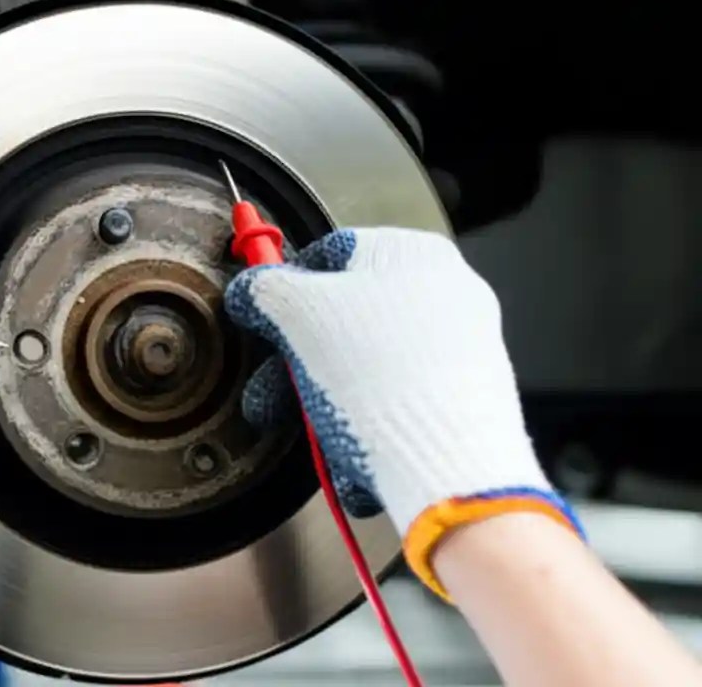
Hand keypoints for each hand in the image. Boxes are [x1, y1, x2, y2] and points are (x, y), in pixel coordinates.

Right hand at [224, 227, 581, 597]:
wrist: (448, 463)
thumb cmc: (380, 374)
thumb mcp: (299, 315)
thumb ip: (265, 291)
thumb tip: (251, 289)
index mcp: (411, 251)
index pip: (329, 254)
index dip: (284, 288)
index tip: (260, 317)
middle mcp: (445, 291)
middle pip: (344, 319)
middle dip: (296, 364)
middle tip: (270, 391)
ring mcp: (460, 346)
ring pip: (366, 368)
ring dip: (322, 402)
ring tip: (306, 435)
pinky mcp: (464, 398)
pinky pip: (395, 403)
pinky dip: (364, 425)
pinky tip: (347, 455)